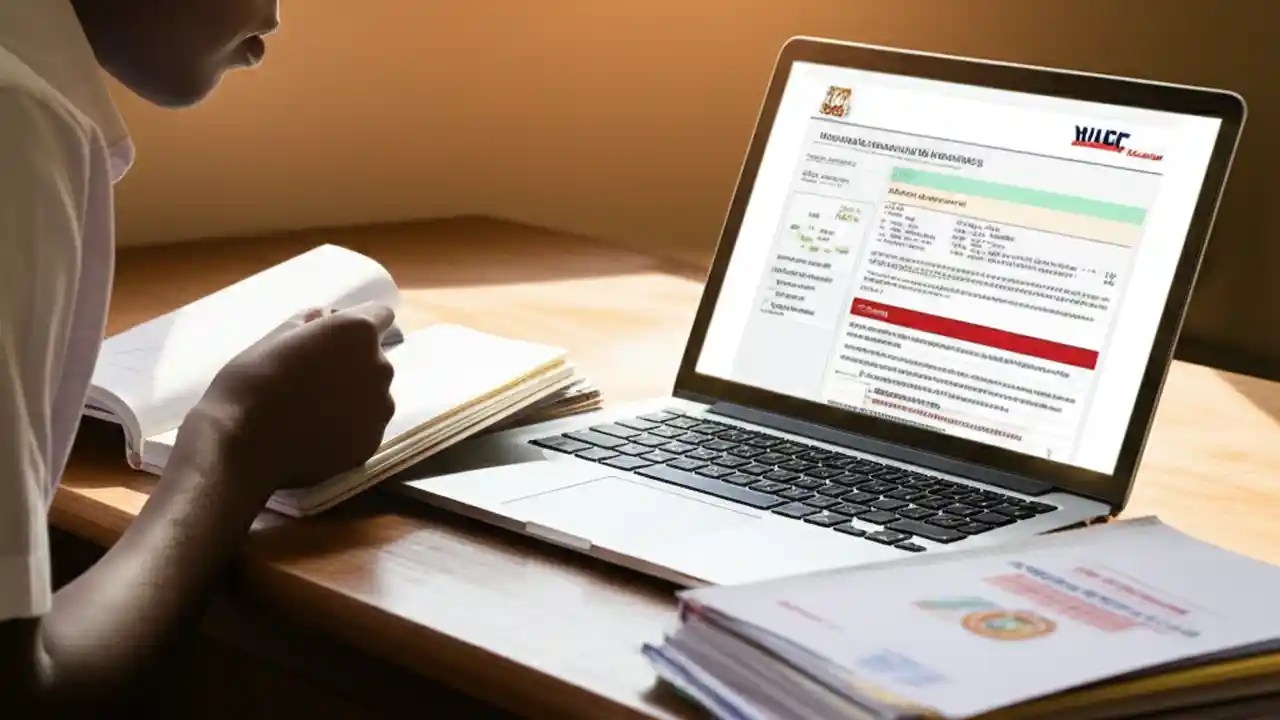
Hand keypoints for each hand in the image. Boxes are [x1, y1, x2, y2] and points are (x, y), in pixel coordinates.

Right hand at [178, 302, 396, 497]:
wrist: (246, 448)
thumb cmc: (251, 384)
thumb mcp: (273, 339)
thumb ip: (309, 322)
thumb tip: (324, 315)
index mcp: (357, 332)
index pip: (380, 315)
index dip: (356, 325)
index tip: (333, 338)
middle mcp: (380, 367)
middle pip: (375, 358)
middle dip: (352, 363)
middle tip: (313, 378)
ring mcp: (381, 407)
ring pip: (373, 393)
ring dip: (353, 396)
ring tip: (312, 411)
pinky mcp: (374, 441)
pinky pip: (367, 425)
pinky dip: (350, 427)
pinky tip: (317, 434)